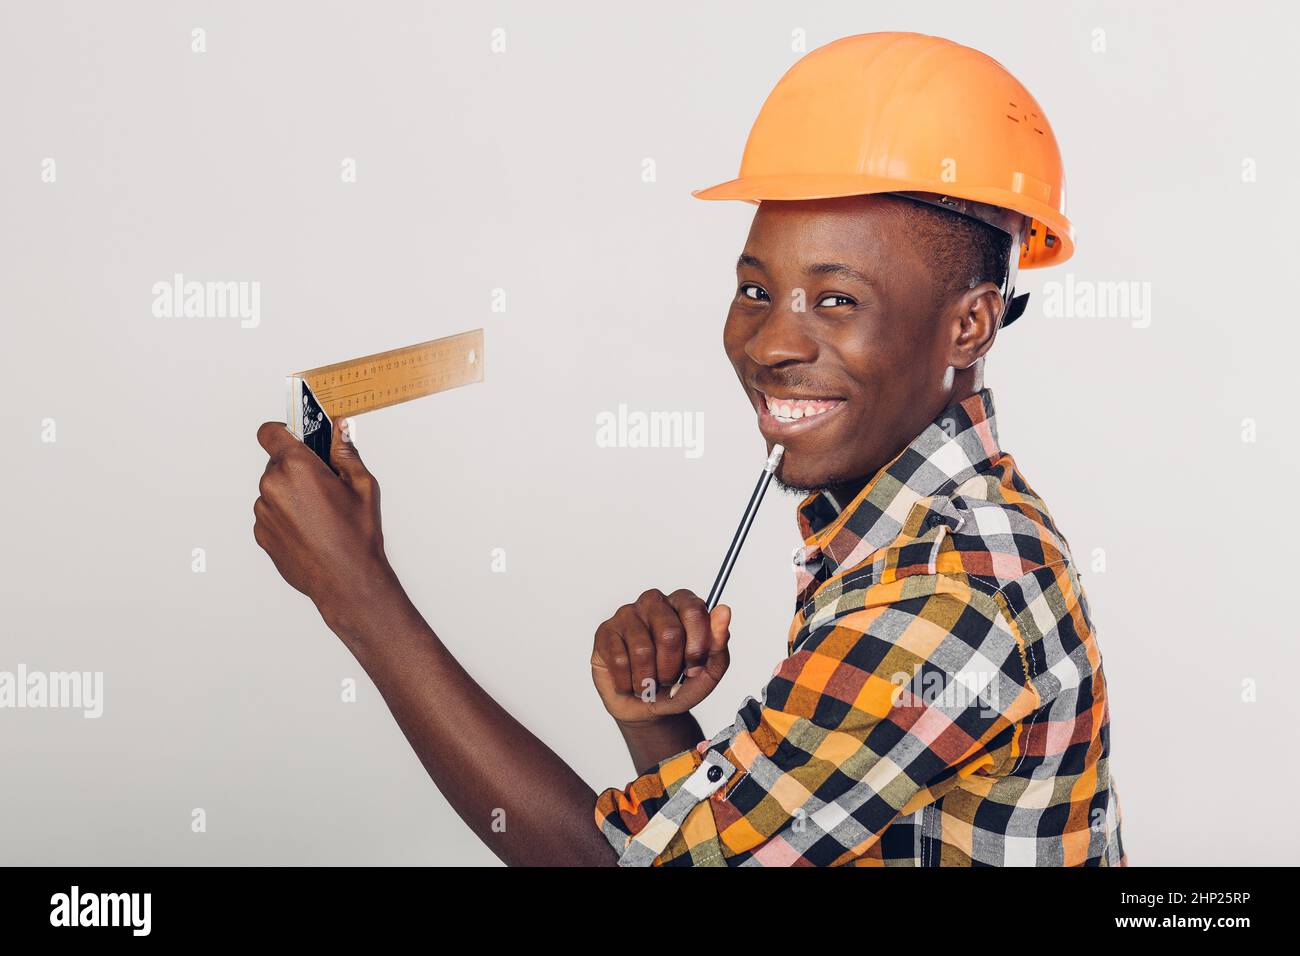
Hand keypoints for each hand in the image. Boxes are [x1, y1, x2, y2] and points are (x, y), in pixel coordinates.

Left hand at [253, 418, 399, 633]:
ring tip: (319, 514)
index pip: (270, 432)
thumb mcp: (362, 486)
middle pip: (276, 462)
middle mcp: (273, 486)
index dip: (283, 432)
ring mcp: (264, 512)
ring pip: (273, 489)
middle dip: (297, 468)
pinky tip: (310, 530)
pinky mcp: (261, 533)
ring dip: (291, 494)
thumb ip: (345, 452)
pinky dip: (286, 516)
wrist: (346, 581)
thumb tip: (339, 431)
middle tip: (323, 486)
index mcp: (297, 467)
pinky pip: (271, 513)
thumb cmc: (356, 536)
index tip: (296, 438)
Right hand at [590, 588, 730, 722]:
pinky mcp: (605, 632)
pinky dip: (629, 683)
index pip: (694, 610)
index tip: (695, 668)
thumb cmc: (678, 685)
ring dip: (648, 680)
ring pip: (643, 650)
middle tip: (668, 679)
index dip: (697, 645)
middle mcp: (654, 603)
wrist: (647, 709)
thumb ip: (718, 644)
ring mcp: (627, 614)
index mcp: (682, 604)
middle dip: (671, 668)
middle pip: (669, 632)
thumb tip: (723, 611)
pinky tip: (629, 682)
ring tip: (648, 684)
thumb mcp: (707, 673)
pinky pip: (620, 661)